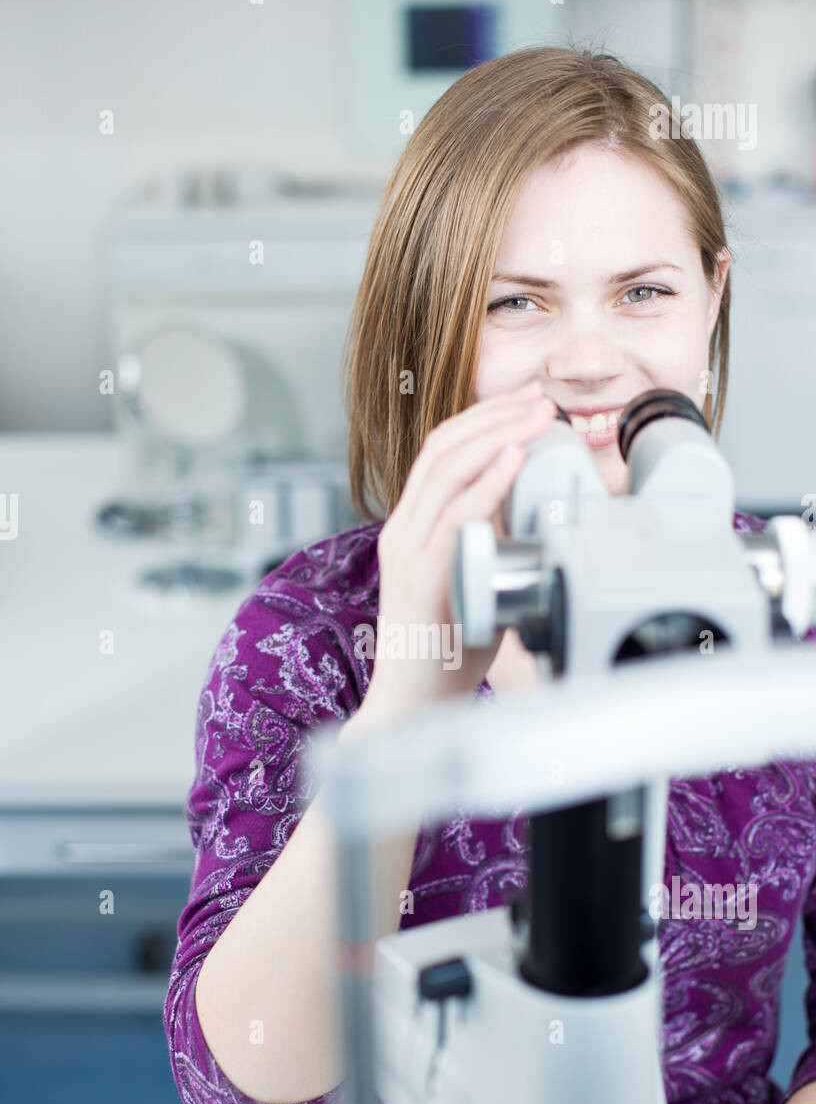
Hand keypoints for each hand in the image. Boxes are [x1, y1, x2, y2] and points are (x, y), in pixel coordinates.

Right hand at [366, 379, 556, 714]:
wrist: (411, 706)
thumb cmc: (447, 652)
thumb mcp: (475, 583)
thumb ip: (493, 546)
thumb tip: (535, 516)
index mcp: (412, 527)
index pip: (442, 452)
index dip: (484, 419)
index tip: (527, 403)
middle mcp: (403, 530)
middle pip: (442, 448)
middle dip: (496, 415)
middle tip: (541, 397)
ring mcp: (407, 552)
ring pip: (445, 471)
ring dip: (497, 436)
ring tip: (537, 416)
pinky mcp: (420, 578)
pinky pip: (453, 516)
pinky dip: (486, 482)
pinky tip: (514, 460)